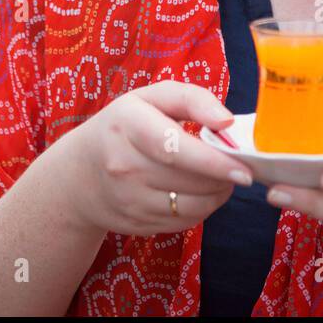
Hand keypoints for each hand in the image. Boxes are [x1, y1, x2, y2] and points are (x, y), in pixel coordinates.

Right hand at [59, 80, 253, 237]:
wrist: (79, 174)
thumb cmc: (124, 126)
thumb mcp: (151, 98)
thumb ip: (193, 99)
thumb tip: (227, 122)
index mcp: (127, 125)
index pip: (175, 149)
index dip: (213, 161)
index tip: (243, 166)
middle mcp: (123, 166)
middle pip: (189, 181)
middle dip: (223, 177)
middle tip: (238, 166)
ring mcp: (128, 200)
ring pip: (191, 207)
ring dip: (217, 195)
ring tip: (221, 178)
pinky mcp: (136, 224)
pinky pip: (184, 223)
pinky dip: (201, 209)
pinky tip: (199, 191)